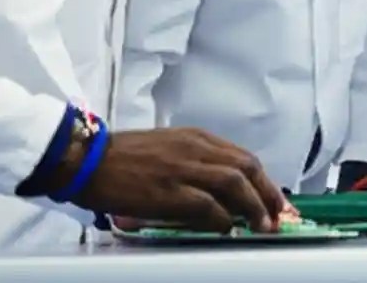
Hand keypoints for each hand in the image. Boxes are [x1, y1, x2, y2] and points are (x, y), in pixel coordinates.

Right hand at [76, 128, 286, 233]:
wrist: (88, 160)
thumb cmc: (124, 157)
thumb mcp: (168, 148)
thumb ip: (196, 162)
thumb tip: (222, 192)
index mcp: (197, 138)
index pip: (243, 157)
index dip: (264, 181)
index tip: (276, 201)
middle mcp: (195, 148)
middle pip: (247, 168)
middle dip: (268, 194)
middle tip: (279, 216)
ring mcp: (183, 168)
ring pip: (234, 184)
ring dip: (253, 207)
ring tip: (262, 226)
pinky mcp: (169, 190)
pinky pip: (208, 205)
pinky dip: (223, 218)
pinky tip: (227, 229)